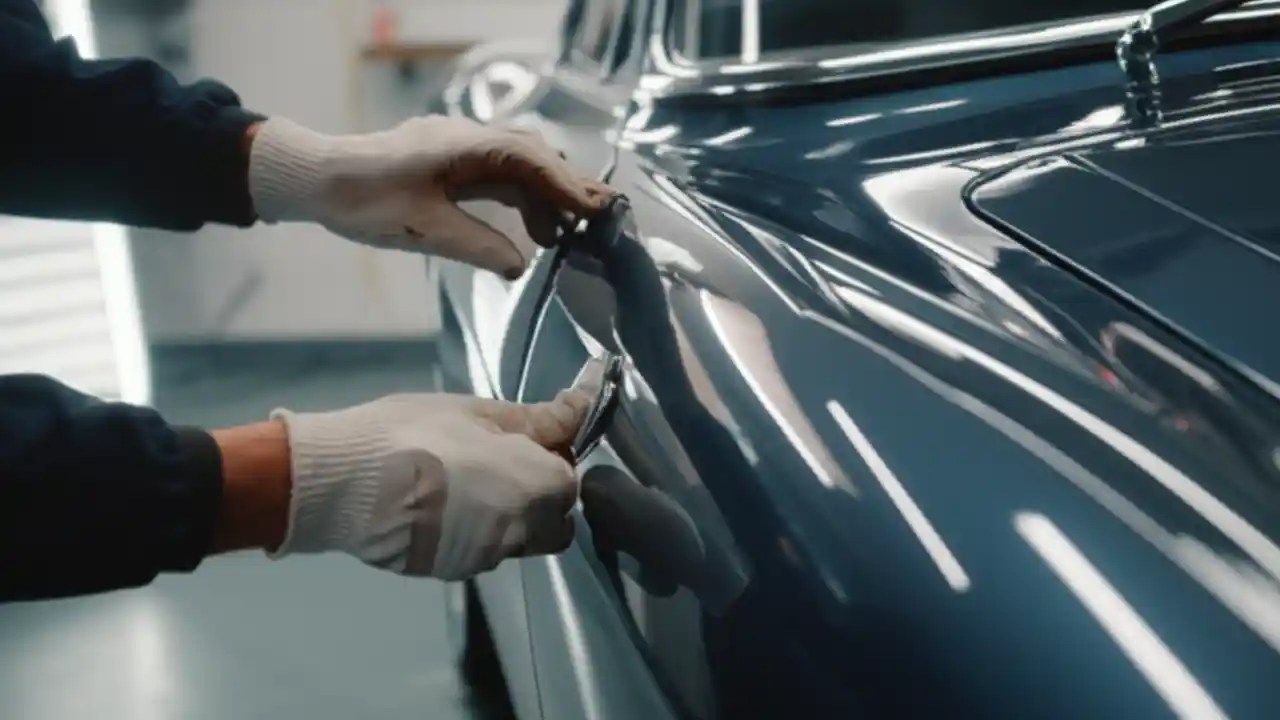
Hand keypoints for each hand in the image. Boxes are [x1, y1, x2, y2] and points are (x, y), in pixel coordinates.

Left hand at [247, 116, 613, 277]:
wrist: (317, 181)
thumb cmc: (363, 201)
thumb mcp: (424, 230)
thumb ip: (477, 246)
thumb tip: (519, 264)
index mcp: (464, 147)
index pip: (530, 161)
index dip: (566, 185)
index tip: (596, 209)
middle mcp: (467, 140)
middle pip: (531, 157)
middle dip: (566, 187)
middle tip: (601, 218)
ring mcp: (459, 150)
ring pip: (517, 167)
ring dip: (544, 197)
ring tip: (565, 236)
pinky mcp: (449, 164)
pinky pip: (498, 176)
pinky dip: (520, 199)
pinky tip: (531, 229)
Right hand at [269, 390, 589, 579]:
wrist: (342, 482)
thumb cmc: (414, 433)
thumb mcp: (477, 412)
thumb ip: (537, 419)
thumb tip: (581, 405)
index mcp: (538, 488)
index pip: (570, 481)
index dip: (551, 459)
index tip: (522, 441)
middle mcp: (523, 532)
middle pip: (553, 522)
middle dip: (538, 498)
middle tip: (499, 464)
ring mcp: (486, 558)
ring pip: (517, 540)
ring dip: (506, 515)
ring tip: (461, 481)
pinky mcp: (450, 572)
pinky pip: (480, 550)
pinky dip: (472, 530)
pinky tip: (437, 505)